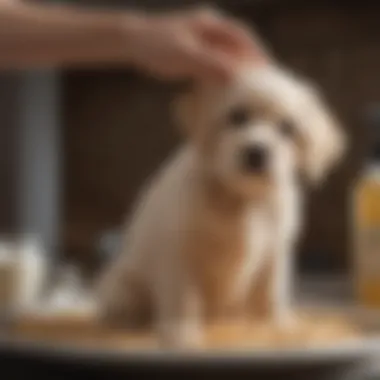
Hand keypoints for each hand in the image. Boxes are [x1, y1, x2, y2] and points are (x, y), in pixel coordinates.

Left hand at [125, 8, 267, 80]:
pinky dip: (221, 72)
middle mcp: (208, 28)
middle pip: (237, 44)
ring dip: (236, 67)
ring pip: (225, 53)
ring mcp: (200, 39)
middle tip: (262, 80)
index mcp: (211, 24)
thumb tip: (234, 76)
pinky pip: (212, 61)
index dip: (256, 52)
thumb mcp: (185, 55)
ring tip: (247, 85)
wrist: (131, 41)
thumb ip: (209, 64)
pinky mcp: (191, 50)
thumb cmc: (156, 45)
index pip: (242, 36)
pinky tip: (222, 85)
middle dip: (250, 60)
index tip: (267, 69)